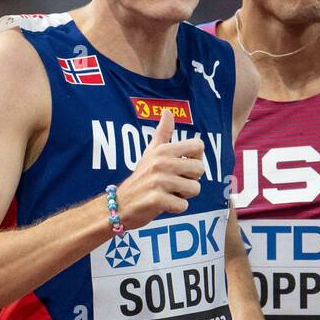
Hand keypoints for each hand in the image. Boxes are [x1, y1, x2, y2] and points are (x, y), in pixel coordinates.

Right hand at [113, 111, 206, 229]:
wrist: (119, 204)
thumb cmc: (141, 178)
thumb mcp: (150, 152)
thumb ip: (162, 133)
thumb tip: (168, 111)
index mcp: (163, 150)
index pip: (198, 147)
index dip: (195, 160)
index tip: (182, 167)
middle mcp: (161, 162)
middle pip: (200, 169)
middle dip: (191, 180)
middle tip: (174, 183)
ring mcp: (159, 181)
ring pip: (195, 189)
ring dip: (184, 196)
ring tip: (168, 193)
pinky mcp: (156, 200)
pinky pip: (183, 206)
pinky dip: (175, 208)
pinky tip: (163, 204)